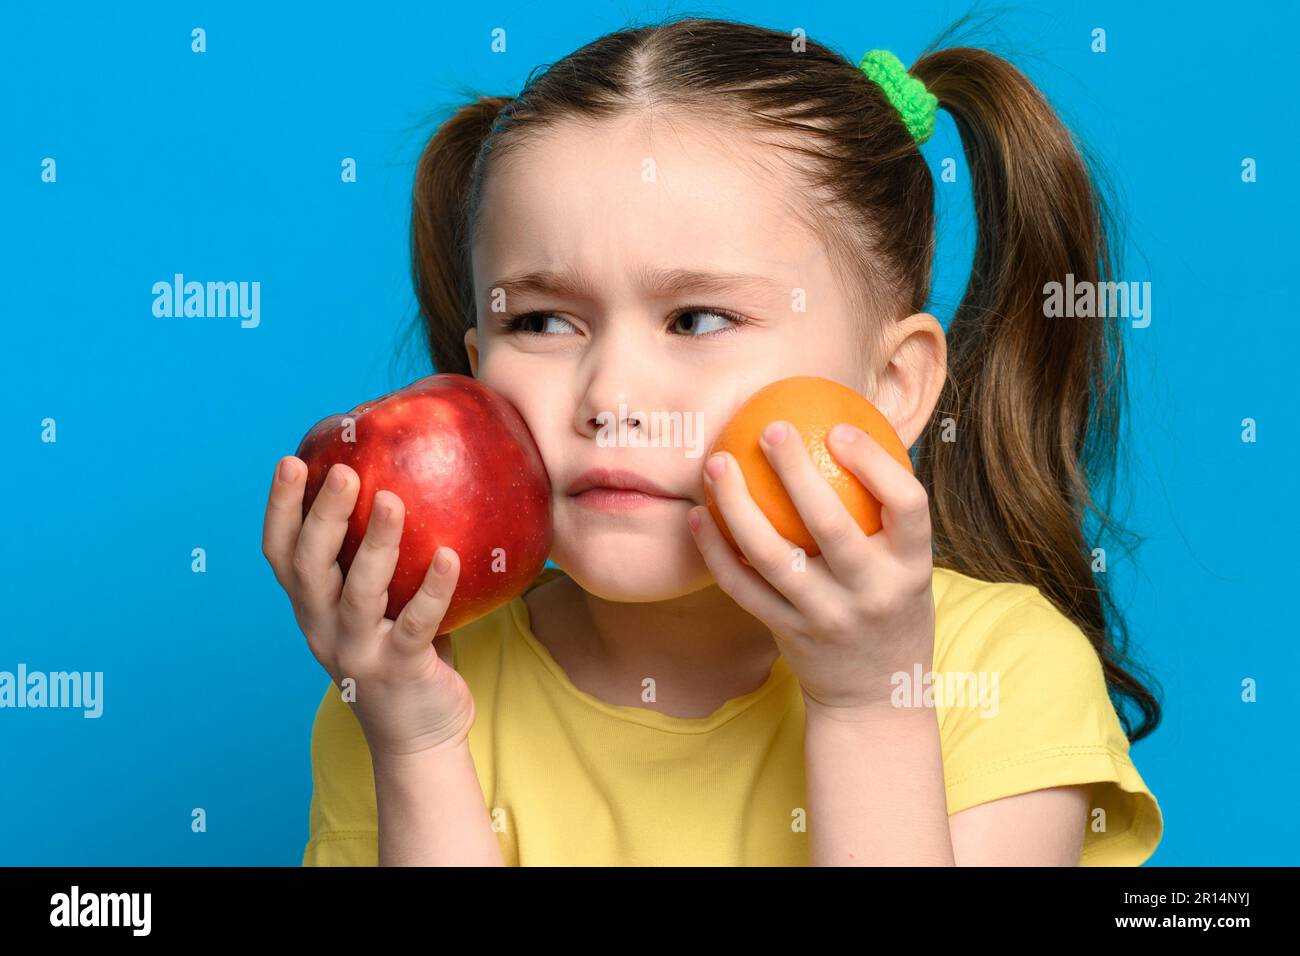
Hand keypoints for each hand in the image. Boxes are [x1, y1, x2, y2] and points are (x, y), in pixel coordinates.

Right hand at [262, 456, 475, 757]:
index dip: (280, 508)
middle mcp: (324, 630)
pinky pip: (417, 625)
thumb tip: (403, 482)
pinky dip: (433, 589)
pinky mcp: (400, 671)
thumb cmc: (400, 655)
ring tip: (392, 499)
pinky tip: (450, 556)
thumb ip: (376, 562)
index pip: (281, 554)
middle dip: (323, 515)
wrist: (417, 738)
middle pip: (311, 566)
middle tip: (344, 470)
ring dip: (375, 543)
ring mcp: (359, 653)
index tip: (290, 460)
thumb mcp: (376, 608)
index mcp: (312, 609)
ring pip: (360, 592)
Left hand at [688, 421, 935, 716]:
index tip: (839, 429)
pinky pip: (742, 588)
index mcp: (912, 567)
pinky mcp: (788, 633)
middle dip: (796, 472)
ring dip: (737, 507)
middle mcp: (873, 592)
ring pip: (773, 557)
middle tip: (769, 429)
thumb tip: (847, 429)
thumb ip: (885, 513)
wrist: (875, 697)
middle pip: (831, 525)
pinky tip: (697, 517)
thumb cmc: (889, 607)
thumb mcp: (907, 566)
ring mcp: (827, 617)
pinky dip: (715, 552)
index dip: (875, 463)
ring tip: (717, 464)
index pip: (907, 505)